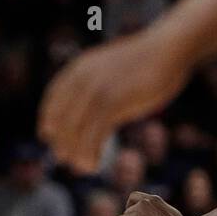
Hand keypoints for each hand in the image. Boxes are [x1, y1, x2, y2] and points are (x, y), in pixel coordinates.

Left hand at [38, 27, 192, 173]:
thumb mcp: (109, 70)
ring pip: (74, 130)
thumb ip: (94, 86)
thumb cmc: (144, 62)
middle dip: (62, 143)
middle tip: (68, 160)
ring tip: (82, 167)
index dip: (48, 122)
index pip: (51, 101)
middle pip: (61, 120)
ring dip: (75, 153)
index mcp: (77, 69)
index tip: (50, 137)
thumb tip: (89, 109)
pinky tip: (93, 164)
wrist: (168, 47)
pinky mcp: (113, 101)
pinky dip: (90, 153)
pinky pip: (93, 134)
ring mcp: (96, 90)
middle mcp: (80, 79)